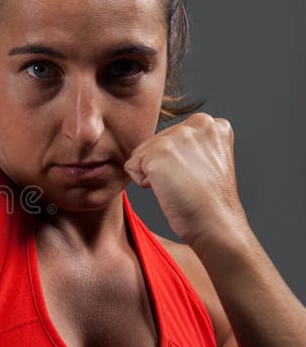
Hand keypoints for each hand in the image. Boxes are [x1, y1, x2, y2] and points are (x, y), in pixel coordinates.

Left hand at [123, 112, 249, 247]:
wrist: (215, 223)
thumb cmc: (208, 200)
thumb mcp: (208, 159)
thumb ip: (189, 143)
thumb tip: (158, 142)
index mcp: (212, 124)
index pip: (170, 137)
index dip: (178, 161)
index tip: (198, 174)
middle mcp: (198, 122)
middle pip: (154, 142)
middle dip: (164, 165)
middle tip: (189, 182)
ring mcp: (178, 136)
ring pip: (141, 153)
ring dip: (154, 174)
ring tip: (180, 185)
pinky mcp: (159, 152)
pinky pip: (132, 166)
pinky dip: (143, 183)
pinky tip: (168, 189)